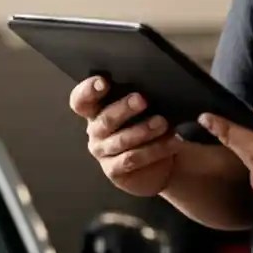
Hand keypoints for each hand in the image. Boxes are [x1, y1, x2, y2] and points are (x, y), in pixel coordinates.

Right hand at [69, 76, 182, 196]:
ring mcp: (103, 152)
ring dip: (143, 131)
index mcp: (97, 110)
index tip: (103, 82)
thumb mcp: (144, 110)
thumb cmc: (147, 126)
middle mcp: (96, 130)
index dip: (88, 90)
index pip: (81, 100)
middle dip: (124, 108)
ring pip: (121, 140)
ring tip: (162, 122)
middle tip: (142, 100)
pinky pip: (133, 159)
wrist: (158, 164)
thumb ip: (140, 98)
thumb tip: (157, 84)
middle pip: (105, 119)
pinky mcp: (115, 170)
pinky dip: (154, 149)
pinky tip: (171, 141)